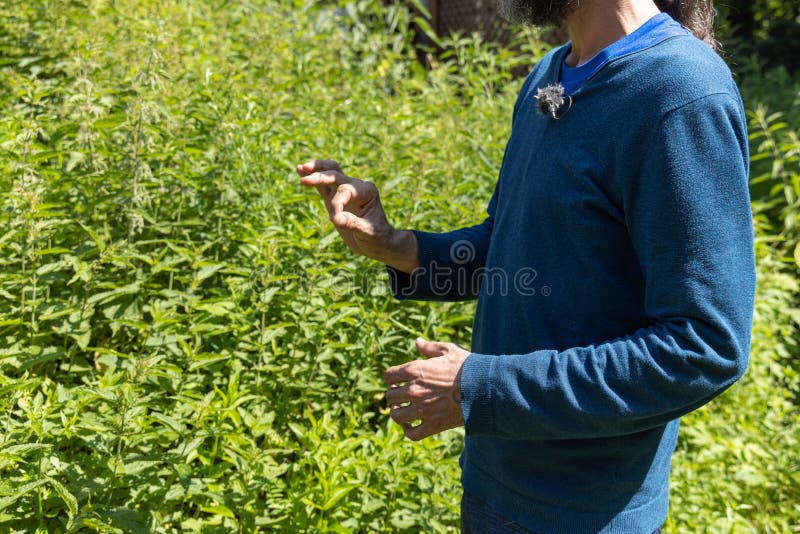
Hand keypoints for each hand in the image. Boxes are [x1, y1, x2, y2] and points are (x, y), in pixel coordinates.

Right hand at [297, 159, 417, 272]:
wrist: (378, 242)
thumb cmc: (376, 237)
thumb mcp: (367, 232)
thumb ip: (353, 224)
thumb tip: (337, 219)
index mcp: (367, 191)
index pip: (345, 191)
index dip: (337, 204)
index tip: (335, 220)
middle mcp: (357, 186)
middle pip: (336, 174)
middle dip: (320, 177)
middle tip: (305, 180)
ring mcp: (346, 190)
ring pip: (331, 172)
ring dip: (316, 170)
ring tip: (301, 167)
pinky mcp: (336, 198)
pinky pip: (324, 185)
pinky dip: (313, 177)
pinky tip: (300, 171)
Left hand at [384, 338, 468, 440]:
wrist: (485, 388)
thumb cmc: (468, 367)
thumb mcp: (449, 350)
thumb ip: (430, 347)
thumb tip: (417, 342)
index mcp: (414, 370)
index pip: (389, 375)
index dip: (392, 377)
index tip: (398, 379)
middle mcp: (413, 390)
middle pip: (390, 396)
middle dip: (394, 394)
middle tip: (402, 395)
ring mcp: (422, 410)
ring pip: (396, 416)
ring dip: (397, 413)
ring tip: (403, 410)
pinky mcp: (432, 425)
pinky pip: (412, 433)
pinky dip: (408, 431)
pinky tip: (411, 425)